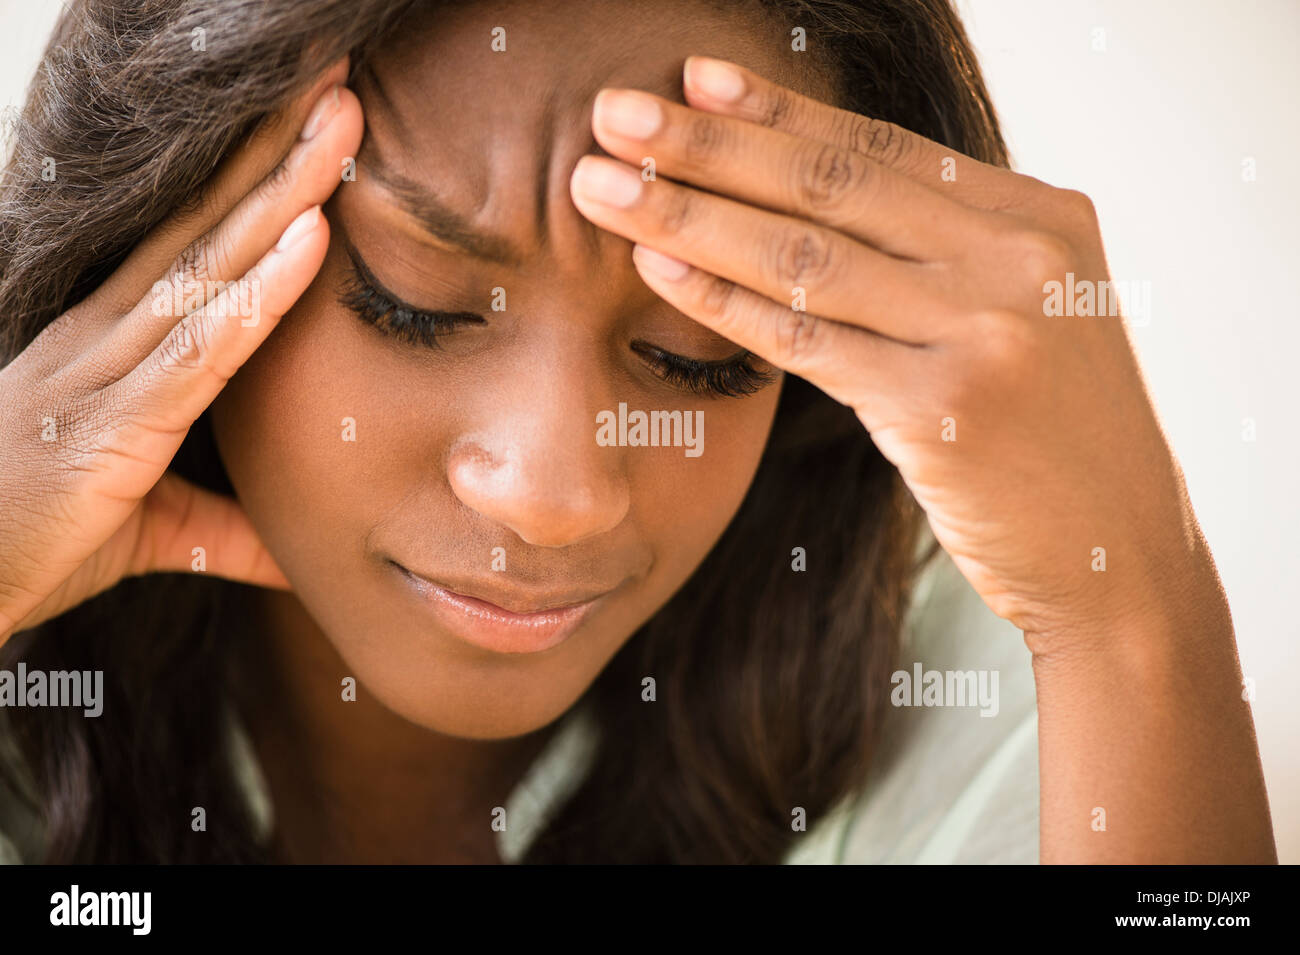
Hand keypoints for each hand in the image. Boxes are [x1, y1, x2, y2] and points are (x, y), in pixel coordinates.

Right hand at [0, 58, 362, 645]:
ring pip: (215, 263)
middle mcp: (114, 336)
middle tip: (339, 83)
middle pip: (210, 226)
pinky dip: (259, 290)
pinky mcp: (121, 422)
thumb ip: (225, 530)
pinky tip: (307, 236)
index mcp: (117, 344)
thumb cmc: (35, 541)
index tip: (312, 125)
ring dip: (285, 192)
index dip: (257, 182)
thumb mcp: (151, 530)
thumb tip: (291, 550)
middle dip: (279, 154)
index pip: (200, 243)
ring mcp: (115, 370)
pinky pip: (205, 344)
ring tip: (341, 124)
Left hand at [570, 55, 1214, 648]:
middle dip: (709, 144)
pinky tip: (656, 270)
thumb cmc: (1051, 439)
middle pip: (834, 184)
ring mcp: (987, 332)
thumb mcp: (1025, 315)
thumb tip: (821, 195)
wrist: (1118, 552)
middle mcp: (1019, 257)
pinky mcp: (946, 411)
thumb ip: (946, 253)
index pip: (883, 148)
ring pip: (806, 255)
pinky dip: (723, 301)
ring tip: (602, 185)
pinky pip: (807, 341)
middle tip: (615, 113)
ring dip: (689, 214)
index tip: (693, 78)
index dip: (778, 109)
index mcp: (1040, 218)